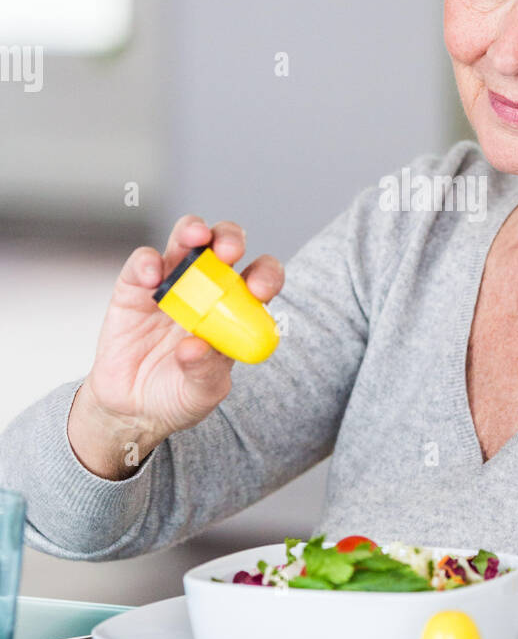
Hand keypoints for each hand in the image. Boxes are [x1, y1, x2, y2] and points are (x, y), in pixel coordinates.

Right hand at [68, 215, 283, 478]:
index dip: (265, 276)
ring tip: (195, 238)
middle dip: (230, 239)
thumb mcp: (200, 394)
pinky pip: (142, 264)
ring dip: (192, 230)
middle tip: (228, 252)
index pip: (259, 280)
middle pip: (224, 246)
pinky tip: (151, 276)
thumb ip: (204, 372)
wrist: (131, 408)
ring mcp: (171, 284)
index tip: (260, 289)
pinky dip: (146, 262)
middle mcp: (206, 288)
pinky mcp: (134, 289)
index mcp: (234, 310)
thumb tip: (196, 346)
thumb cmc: (177, 395)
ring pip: (185, 241)